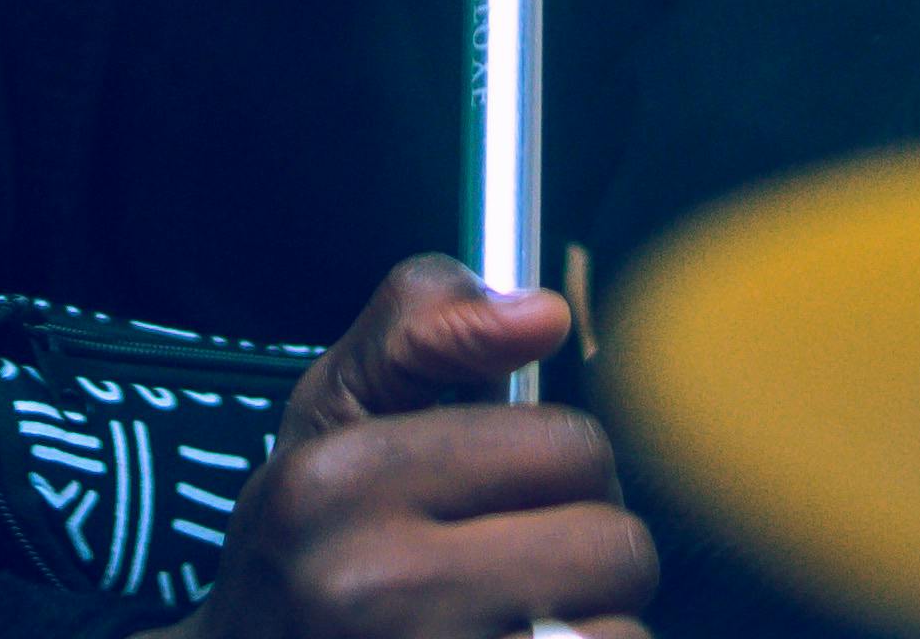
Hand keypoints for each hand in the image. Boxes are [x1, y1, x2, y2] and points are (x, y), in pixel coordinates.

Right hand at [175, 255, 653, 638]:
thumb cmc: (303, 548)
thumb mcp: (329, 418)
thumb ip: (422, 332)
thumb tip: (542, 312)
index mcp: (338, 481)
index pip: (567, 446)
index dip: (561, 464)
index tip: (520, 490)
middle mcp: (370, 584)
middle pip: (609, 546)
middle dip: (586, 553)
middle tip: (527, 567)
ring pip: (617, 632)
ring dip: (589, 625)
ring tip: (522, 620)